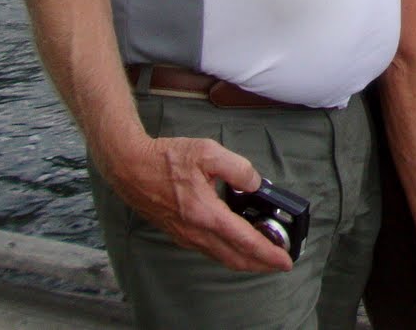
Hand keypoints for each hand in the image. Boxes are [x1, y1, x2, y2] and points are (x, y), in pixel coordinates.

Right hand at [99, 135, 292, 272]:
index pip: (244, 241)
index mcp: (205, 214)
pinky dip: (228, 251)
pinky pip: (209, 249)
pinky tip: (236, 241)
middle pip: (235, 258)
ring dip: (245, 259)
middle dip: (261, 264)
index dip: (268, 253)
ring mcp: (186, 235)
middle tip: (280, 262)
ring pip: (221, 256)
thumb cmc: (165, 159)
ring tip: (263, 254)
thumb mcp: (207, 152)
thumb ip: (237, 168)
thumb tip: (254, 183)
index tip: (285, 260)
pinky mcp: (179, 233)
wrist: (130, 167)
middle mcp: (195, 232)